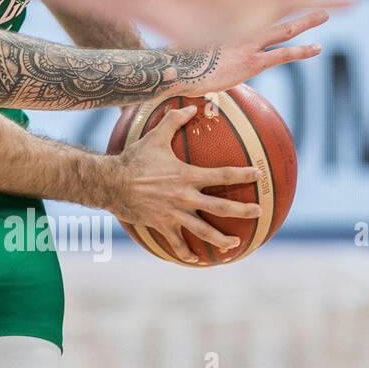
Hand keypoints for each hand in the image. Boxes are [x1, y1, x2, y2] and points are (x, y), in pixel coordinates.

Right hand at [107, 105, 261, 262]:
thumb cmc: (134, 159)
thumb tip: (191, 108)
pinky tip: (195, 259)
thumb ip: (174, 122)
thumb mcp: (154, 137)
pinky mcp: (162, 225)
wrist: (111, 183)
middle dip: (242, 210)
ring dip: (221, 239)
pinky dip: (186, 253)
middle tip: (258, 212)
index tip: (258, 174)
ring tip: (234, 244)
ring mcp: (174, 214)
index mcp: (187, 176)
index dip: (242, 174)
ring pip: (203, 231)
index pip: (222, 175)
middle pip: (221, 208)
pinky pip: (176, 243)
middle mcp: (185, 197)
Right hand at [178, 7, 328, 97]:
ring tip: (325, 13)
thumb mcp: (190, 35)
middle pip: (274, 8)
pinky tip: (318, 48)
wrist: (176, 69)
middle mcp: (240, 26)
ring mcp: (248, 44)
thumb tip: (196, 28)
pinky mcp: (251, 62)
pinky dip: (302, 51)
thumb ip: (202, 31)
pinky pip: (283, 55)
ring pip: (284, 29)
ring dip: (306, 21)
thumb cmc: (178, 55)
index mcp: (228, 17)